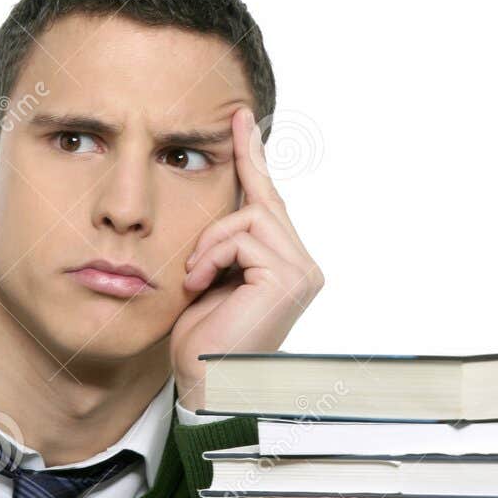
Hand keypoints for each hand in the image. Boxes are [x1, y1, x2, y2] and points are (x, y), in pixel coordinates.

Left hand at [170, 106, 323, 408]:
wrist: (202, 380)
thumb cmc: (201, 337)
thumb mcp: (209, 273)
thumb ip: (223, 239)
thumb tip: (217, 197)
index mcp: (287, 265)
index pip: (270, 200)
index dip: (254, 157)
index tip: (241, 117)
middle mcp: (303, 265)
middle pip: (264, 201)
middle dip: (235, 180)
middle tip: (225, 142)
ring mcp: (301, 271)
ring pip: (249, 215)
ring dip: (209, 242)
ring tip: (193, 276)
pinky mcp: (288, 277)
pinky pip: (242, 235)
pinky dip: (211, 254)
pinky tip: (199, 284)